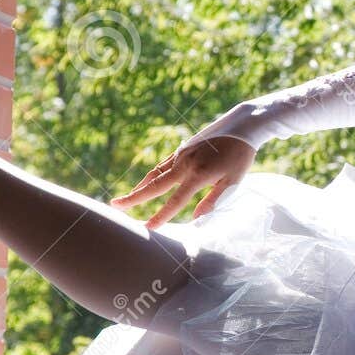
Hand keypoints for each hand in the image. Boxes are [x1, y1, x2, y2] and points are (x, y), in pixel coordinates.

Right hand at [110, 135, 256, 228]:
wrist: (241, 126)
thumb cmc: (241, 157)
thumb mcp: (233, 181)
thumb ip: (213, 200)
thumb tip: (197, 219)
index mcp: (198, 174)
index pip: (175, 200)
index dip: (160, 215)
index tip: (147, 228)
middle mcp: (185, 164)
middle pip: (154, 185)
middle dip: (134, 197)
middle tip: (114, 206)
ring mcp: (181, 155)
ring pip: (155, 174)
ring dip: (139, 187)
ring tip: (125, 200)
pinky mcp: (181, 149)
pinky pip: (162, 165)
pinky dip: (151, 176)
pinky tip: (146, 184)